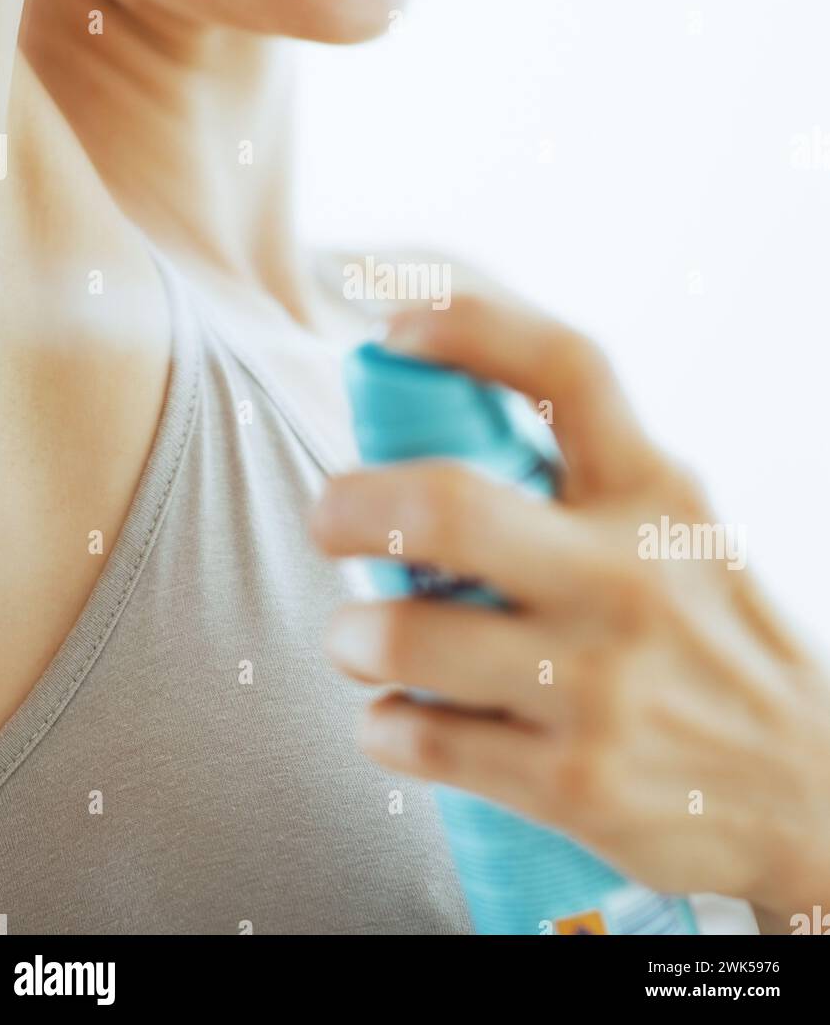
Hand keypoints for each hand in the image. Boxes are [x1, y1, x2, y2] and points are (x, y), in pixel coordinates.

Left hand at [311, 291, 829, 923]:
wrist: (805, 783)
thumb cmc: (708, 631)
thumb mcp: (675, 525)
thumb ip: (586, 474)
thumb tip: (443, 416)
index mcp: (654, 491)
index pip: (564, 368)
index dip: (468, 326)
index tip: (394, 326)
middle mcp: (628, 578)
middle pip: (448, 507)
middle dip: (350, 505)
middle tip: (328, 518)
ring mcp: (600, 685)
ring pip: (408, 638)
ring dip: (352, 637)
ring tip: (355, 640)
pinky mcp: (575, 785)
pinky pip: (422, 740)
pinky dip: (384, 728)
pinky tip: (396, 719)